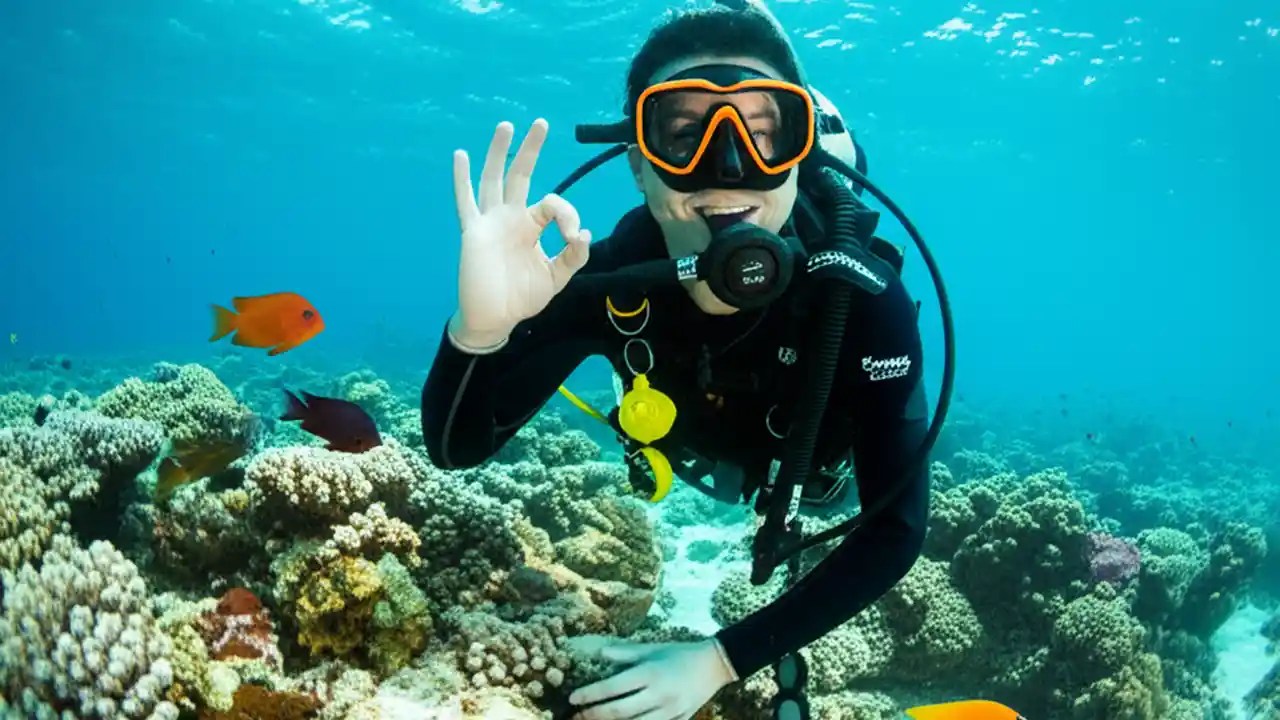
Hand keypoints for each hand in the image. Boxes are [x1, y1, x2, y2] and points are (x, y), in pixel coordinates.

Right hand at [449, 118, 591, 350]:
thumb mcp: (555, 277)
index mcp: (531, 225)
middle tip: (541, 123)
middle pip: (520, 175)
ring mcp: (490, 221)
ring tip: (506, 126)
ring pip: (493, 179)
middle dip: (531, 149)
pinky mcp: (473, 231)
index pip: (553, 203)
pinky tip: (460, 156)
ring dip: (499, 153)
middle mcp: (511, 217)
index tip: (574, 237)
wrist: (495, 318)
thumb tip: (584, 232)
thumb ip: (572, 256)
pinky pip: (465, 201)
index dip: (568, 214)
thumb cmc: (521, 297)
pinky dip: (461, 179)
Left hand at [568, 638, 737, 719]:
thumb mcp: (652, 648)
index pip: (612, 687)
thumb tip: (599, 652)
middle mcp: (658, 694)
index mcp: (650, 673)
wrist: (714, 665)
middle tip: (576, 716)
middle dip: (593, 715)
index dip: (590, 694)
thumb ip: (625, 653)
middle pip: (618, 711)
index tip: (573, 697)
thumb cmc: (679, 653)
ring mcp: (669, 711)